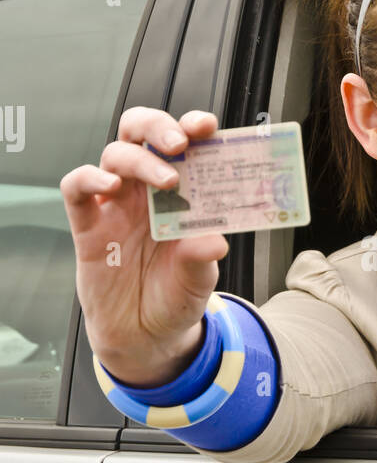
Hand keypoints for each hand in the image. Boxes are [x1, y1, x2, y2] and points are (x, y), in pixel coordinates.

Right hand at [60, 107, 228, 385]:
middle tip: (180, 144)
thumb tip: (214, 241)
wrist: (145, 335)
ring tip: (168, 182)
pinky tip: (109, 184)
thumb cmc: (175, 296)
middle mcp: (146, 191)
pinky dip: (88, 178)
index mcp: (180, 193)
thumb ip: (202, 258)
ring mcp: (115, 205)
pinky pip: (77, 189)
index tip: (209, 127)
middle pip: (141, 134)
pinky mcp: (88, 226)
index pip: (183, 145)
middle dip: (160, 127)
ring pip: (115, 154)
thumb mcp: (198, 281)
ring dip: (140, 159)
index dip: (193, 128)